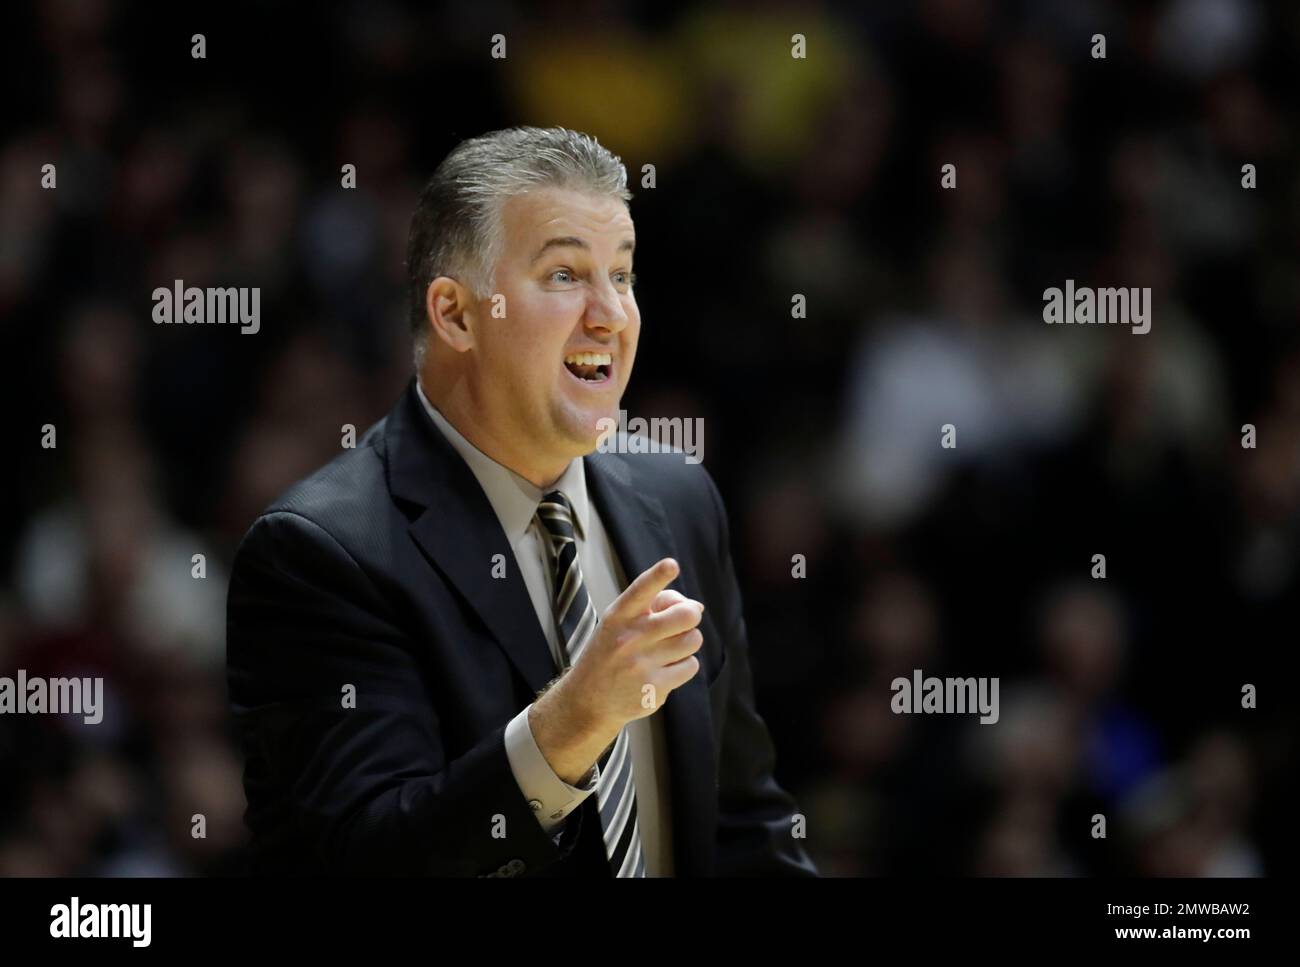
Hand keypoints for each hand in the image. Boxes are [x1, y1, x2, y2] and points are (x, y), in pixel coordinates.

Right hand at [567, 557, 704, 728]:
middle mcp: (629, 637)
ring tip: (670, 649)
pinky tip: (666, 670)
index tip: (671, 564)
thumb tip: (696, 606)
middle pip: (685, 616)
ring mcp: (642, 664)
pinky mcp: (654, 687)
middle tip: (682, 623)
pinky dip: (684, 666)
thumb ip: (652, 607)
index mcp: (619, 616)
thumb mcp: (618, 624)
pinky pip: (690, 666)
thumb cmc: (610, 653)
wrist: (588, 700)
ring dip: (688, 642)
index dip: (658, 575)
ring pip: (692, 640)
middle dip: (690, 616)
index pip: (641, 590)